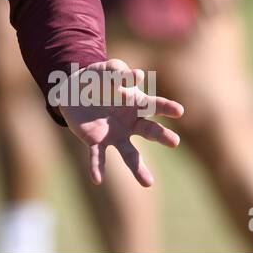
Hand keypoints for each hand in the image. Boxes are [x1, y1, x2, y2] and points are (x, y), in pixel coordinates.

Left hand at [55, 59, 183, 187]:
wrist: (73, 90)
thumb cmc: (98, 78)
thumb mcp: (107, 70)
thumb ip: (120, 71)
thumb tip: (137, 76)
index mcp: (137, 104)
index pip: (156, 106)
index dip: (167, 107)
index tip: (179, 111)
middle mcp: (131, 123)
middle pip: (150, 131)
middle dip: (162, 136)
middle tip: (174, 141)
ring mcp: (115, 135)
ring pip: (129, 153)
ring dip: (138, 168)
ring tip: (148, 183)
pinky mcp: (96, 142)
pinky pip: (97, 157)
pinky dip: (97, 168)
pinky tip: (97, 179)